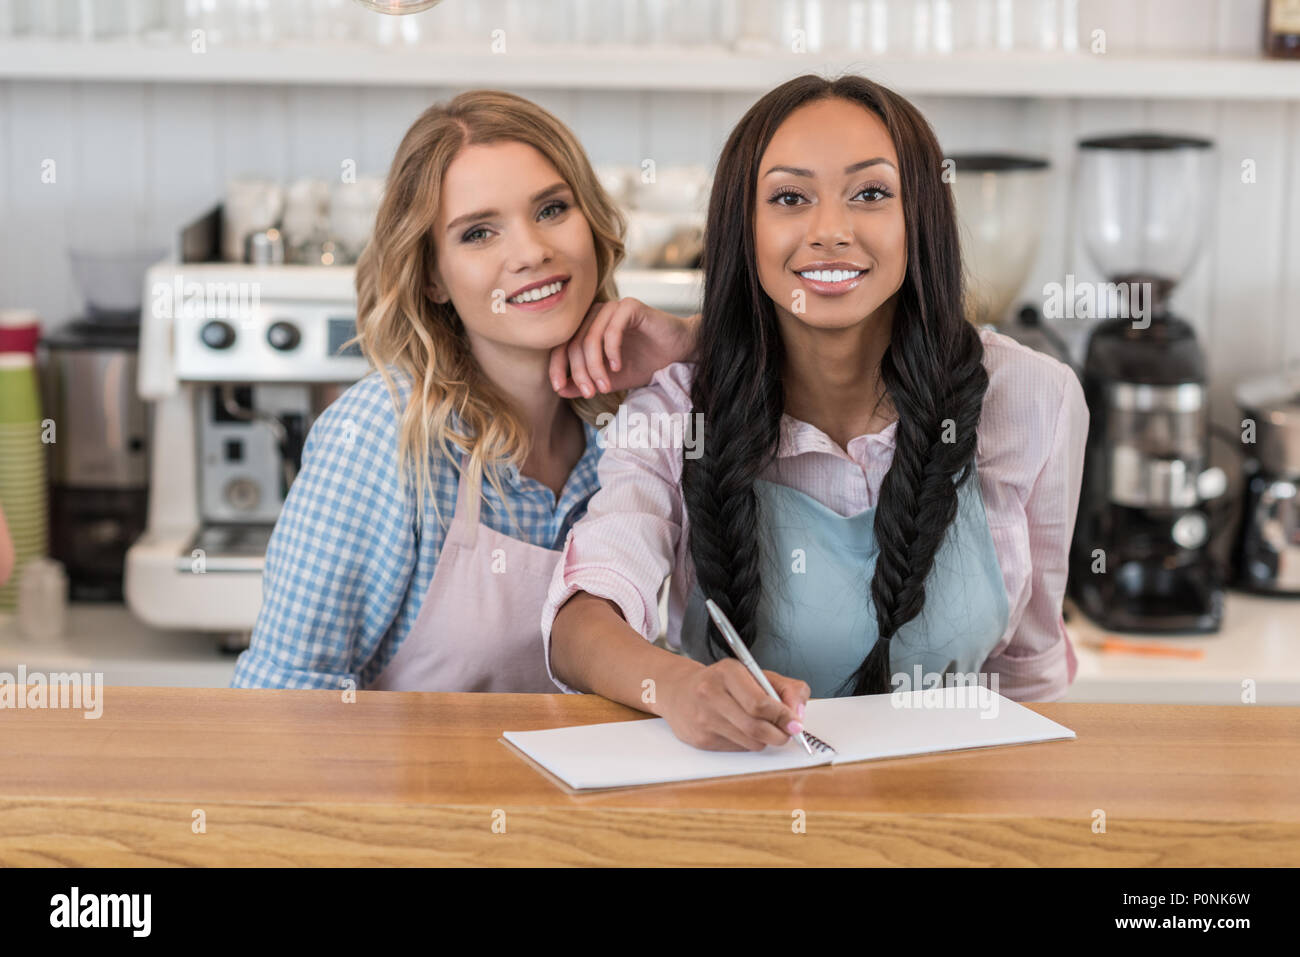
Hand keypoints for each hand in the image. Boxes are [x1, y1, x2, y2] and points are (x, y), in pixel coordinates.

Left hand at [548, 297, 699, 398]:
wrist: (678, 353)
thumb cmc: (644, 363)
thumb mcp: (609, 380)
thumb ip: (584, 383)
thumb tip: (559, 390)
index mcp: (586, 328)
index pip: (562, 345)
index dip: (557, 367)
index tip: (558, 388)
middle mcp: (595, 314)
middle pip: (575, 343)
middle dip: (580, 372)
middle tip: (590, 393)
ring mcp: (612, 308)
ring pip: (591, 338)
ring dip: (595, 366)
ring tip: (605, 386)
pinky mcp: (629, 306)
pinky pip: (612, 330)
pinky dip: (612, 351)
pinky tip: (618, 366)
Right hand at [659, 659, 810, 751]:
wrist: (679, 691)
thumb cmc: (723, 682)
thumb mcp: (755, 674)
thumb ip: (785, 688)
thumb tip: (798, 714)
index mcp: (728, 672)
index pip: (760, 703)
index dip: (783, 716)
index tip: (795, 723)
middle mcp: (711, 694)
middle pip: (756, 726)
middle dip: (779, 734)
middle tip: (787, 733)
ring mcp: (703, 718)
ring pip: (750, 741)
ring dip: (764, 739)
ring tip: (763, 728)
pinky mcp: (700, 739)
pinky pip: (737, 748)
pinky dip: (747, 743)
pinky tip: (740, 730)